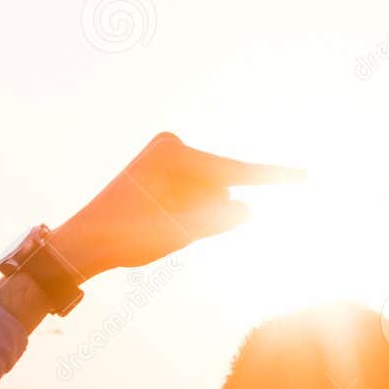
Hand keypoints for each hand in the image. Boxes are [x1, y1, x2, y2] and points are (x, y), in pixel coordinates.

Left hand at [52, 132, 301, 278]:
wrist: (83, 242)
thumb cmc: (126, 237)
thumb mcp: (179, 233)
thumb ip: (218, 220)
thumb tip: (246, 207)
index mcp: (176, 154)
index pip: (234, 171)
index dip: (271, 178)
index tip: (305, 176)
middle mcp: (172, 147)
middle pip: (219, 185)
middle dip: (209, 212)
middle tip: (168, 227)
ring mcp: (167, 157)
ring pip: (208, 193)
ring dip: (197, 216)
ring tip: (159, 226)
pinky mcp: (163, 172)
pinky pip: (195, 195)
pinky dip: (188, 214)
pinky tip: (159, 221)